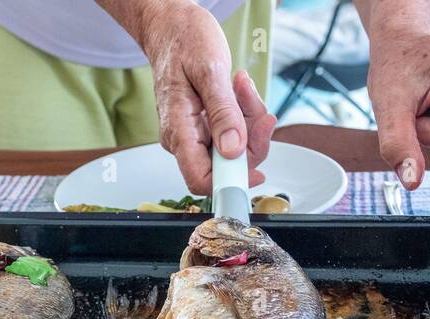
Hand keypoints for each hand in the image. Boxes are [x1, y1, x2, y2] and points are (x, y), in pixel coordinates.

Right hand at [137, 2, 275, 193]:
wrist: (170, 26)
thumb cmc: (183, 40)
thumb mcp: (209, 70)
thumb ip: (222, 112)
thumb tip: (233, 150)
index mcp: (178, 130)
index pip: (200, 178)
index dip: (231, 181)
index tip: (259, 172)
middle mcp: (183, 138)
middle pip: (225, 165)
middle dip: (251, 140)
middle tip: (259, 110)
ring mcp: (193, 134)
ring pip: (234, 148)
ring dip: (250, 121)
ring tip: (242, 88)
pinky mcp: (204, 127)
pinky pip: (232, 133)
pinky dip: (244, 114)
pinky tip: (239, 91)